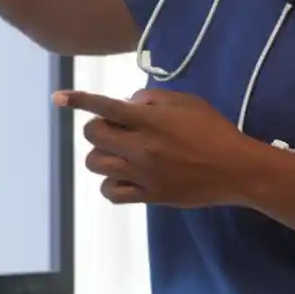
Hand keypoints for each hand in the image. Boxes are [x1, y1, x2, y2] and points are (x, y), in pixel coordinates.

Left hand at [55, 89, 263, 207]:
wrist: (237, 169)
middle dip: (98, 128)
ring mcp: (142, 174)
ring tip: (121, 152)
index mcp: (149, 121)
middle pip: (92, 136)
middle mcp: (140, 147)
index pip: (104, 107)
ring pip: (96, 164)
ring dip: (102, 154)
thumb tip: (127, 104)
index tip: (57, 97)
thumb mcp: (186, 101)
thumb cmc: (213, 130)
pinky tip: (122, 175)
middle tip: (118, 128)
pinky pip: (111, 192)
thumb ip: (152, 98)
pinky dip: (109, 183)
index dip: (78, 100)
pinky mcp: (148, 196)